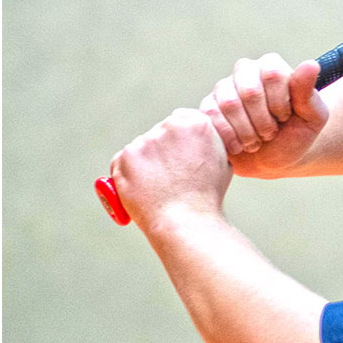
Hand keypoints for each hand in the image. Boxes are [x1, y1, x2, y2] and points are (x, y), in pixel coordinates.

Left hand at [108, 108, 232, 229]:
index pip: (180, 120)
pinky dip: (126, 174)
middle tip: (167, 177)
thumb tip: (195, 140)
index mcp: (195, 123)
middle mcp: (169, 127)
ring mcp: (145, 141)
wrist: (185, 222)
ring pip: (141, 148)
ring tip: (156, 188)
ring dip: (144, 163)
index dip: (178, 141)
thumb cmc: (205, 198)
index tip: (178, 158)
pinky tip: (141, 189)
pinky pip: (121, 162)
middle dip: (160, 151)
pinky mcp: (126, 156)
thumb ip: (206, 143)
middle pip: (159, 132)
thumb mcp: (221, 162)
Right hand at [199, 54, 329, 177]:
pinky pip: (212, 117)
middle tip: (270, 133)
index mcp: (271, 66)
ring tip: (256, 142)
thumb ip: (308, 92)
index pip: (272, 74)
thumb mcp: (311, 118)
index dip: (279, 103)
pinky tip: (240, 146)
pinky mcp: (208, 107)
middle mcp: (245, 71)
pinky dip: (229, 137)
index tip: (285, 118)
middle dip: (263, 121)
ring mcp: (223, 88)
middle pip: (250, 90)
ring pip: (229, 104)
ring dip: (247, 131)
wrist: (272, 161)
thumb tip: (310, 65)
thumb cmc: (295, 136)